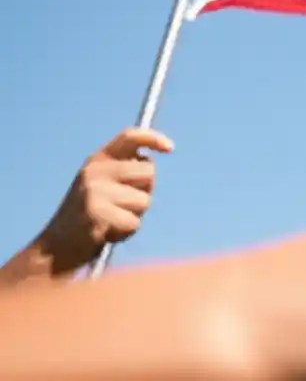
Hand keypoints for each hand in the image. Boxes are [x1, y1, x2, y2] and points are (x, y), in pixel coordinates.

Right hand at [37, 128, 171, 274]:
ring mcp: (94, 191)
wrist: (55, 248)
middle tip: (122, 205)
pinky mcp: (96, 214)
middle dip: (146, 190)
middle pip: (149, 172)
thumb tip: (151, 163)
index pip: (130, 137)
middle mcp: (95, 171)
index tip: (170, 148)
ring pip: (145, 200)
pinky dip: (126, 232)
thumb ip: (124, 172)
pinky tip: (106, 233)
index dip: (153, 138)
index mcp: (97, 160)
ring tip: (111, 220)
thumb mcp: (101, 185)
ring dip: (135, 215)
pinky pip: (134, 222)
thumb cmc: (89, 216)